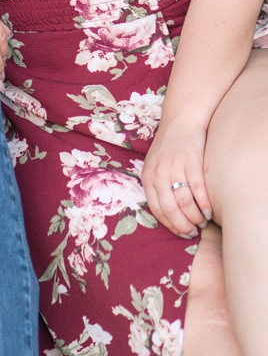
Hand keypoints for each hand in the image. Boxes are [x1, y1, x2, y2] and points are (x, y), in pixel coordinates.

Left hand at [142, 117, 209, 237]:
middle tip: (193, 232)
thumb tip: (167, 214)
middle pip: (171, 209)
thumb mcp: (153, 166)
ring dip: (196, 217)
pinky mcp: (191, 163)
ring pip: (185, 203)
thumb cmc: (167, 148)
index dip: (170, 225)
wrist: (180, 122)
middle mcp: (158, 174)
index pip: (156, 209)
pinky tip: (209, 212)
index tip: (181, 233)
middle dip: (183, 226)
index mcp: (147, 177)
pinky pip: (198, 190)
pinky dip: (205, 205)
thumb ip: (156, 186)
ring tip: (202, 222)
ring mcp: (174, 168)